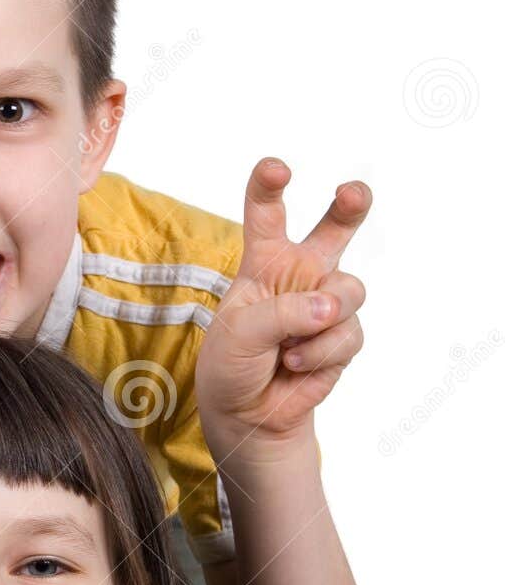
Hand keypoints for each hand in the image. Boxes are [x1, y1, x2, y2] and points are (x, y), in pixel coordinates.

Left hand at [195, 158, 369, 460]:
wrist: (249, 416)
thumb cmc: (231, 366)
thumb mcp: (239, 333)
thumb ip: (282, 313)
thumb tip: (330, 309)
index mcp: (264, 261)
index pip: (267, 214)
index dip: (270, 186)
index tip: (275, 168)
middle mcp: (300, 275)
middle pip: (335, 227)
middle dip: (350, 205)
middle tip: (352, 193)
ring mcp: (325, 304)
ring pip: (349, 289)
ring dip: (323, 319)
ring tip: (290, 348)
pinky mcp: (343, 335)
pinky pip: (348, 333)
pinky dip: (320, 354)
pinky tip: (296, 366)